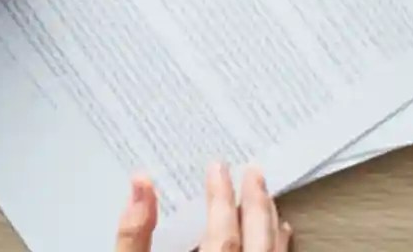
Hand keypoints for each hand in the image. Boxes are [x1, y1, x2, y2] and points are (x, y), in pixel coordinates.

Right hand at [115, 165, 292, 251]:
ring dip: (271, 225)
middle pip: (257, 242)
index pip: (223, 234)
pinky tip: (279, 238)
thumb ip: (133, 236)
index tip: (218, 168)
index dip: (221, 198)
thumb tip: (140, 185)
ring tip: (269, 199)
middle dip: (255, 204)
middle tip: (254, 172)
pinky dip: (279, 250)